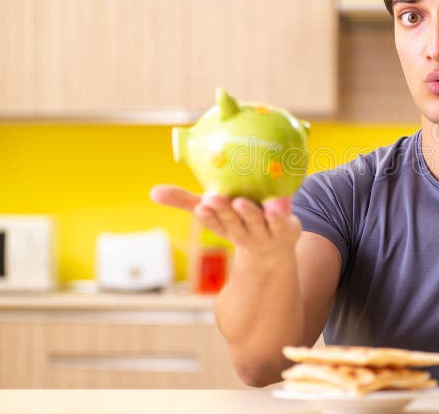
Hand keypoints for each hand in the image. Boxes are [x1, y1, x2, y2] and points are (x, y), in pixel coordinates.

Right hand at [149, 185, 300, 255]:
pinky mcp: (285, 230)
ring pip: (256, 222)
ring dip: (248, 214)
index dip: (207, 215)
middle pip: (232, 222)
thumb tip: (153, 192)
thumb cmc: (237, 220)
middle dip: (223, 212)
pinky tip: (276, 207)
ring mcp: (264, 233)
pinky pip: (281, 224)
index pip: (213, 222)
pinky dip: (278, 217)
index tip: (201, 206)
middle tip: (213, 199)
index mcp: (224, 226)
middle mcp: (243, 231)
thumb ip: (184, 200)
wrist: (273, 246)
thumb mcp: (212, 210)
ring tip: (240, 202)